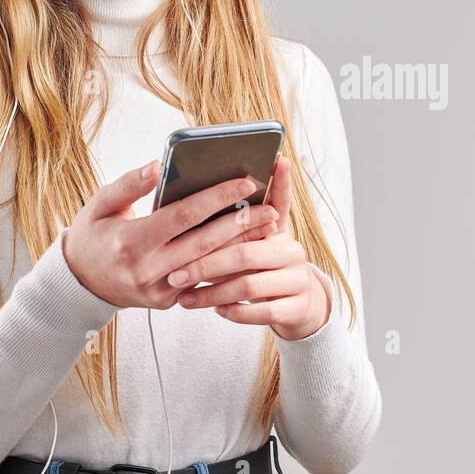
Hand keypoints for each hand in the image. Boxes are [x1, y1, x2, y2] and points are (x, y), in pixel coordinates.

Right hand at [61, 160, 279, 309]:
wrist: (79, 283)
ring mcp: (159, 290)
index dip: (217, 198)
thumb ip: (128, 185)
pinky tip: (248, 247)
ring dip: (241, 245)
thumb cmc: (92, 235)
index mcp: (131, 241)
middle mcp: (148, 269)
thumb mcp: (100, 205)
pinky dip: (227, 264)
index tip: (245, 182)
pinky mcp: (168, 301)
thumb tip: (158, 166)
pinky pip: (203, 280)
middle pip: (204, 243)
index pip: (183, 216)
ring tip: (268, 226)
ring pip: (209, 265)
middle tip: (271, 207)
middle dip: (241, 224)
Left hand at [166, 154, 331, 339]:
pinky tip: (217, 310)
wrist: (299, 304)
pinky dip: (235, 311)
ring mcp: (297, 279)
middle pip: (245, 252)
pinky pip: (262, 312)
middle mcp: (293, 250)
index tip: (274, 161)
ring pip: (249, 285)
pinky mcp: (297, 307)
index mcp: (279, 229)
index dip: (277, 183)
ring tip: (185, 297)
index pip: (276, 203)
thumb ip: (233, 223)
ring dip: (212, 293)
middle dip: (206, 264)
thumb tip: (201, 198)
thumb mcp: (253, 242)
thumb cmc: (262, 268)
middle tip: (174, 274)